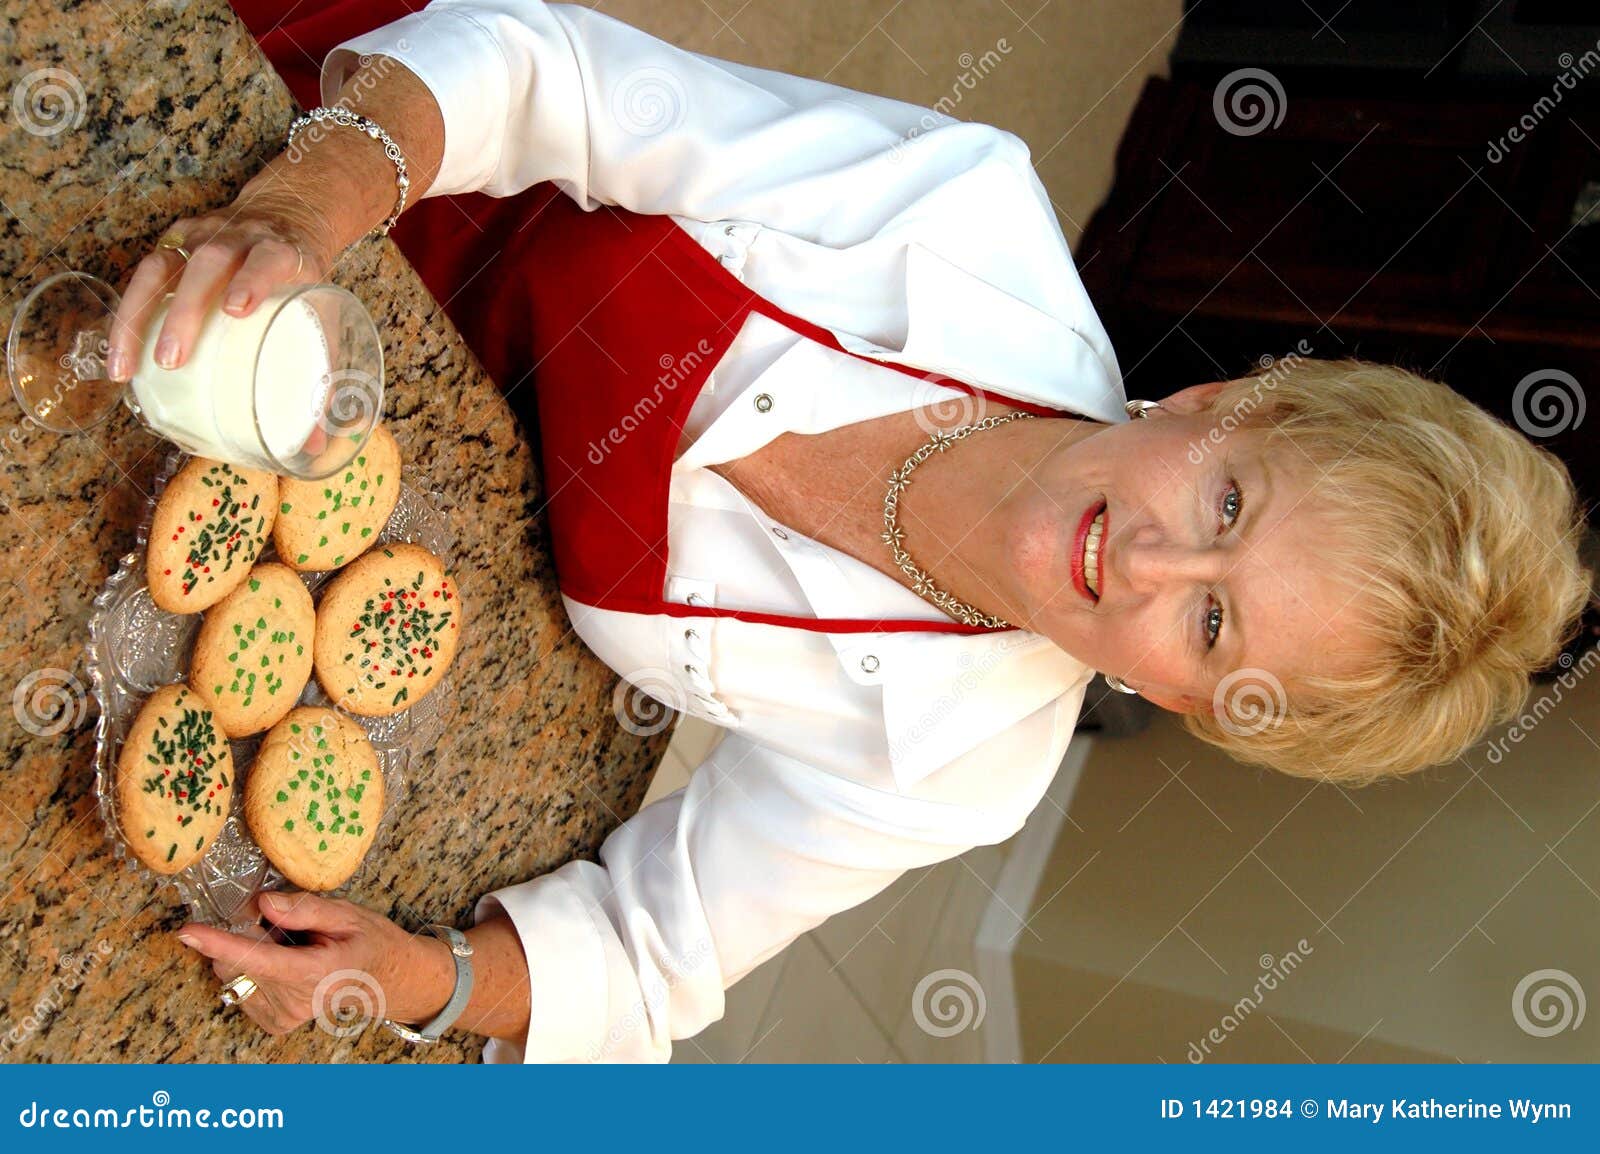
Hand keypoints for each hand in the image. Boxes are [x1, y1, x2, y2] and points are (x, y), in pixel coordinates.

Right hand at [107, 191, 334, 383]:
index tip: (237, 311)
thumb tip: (314, 443)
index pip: (267, 258)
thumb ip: (322, 369)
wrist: (286, 214)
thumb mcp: (322, 307)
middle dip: (185, 311)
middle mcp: (239, 237)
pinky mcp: (175, 242)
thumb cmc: (303, 274)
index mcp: (281, 249)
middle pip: (207, 265)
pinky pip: (143, 274)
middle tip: (171, 360)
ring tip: (127, 366)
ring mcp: (201, 235)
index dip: (253, 280)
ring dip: (139, 316)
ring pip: (162, 267)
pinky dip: (127, 312)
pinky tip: (118, 349)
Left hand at [177, 891, 454, 1036]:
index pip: (257, 958)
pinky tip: (278, 962)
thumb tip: (263, 904)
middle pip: (238, 965)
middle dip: (239, 937)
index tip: (188, 931)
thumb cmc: (369, 942)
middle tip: (270, 920)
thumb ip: (306, 909)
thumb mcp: (348, 914)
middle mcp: (295, 1000)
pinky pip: (241, 989)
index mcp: (316, 971)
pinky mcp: (275, 1022)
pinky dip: (249, 970)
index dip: (218, 943)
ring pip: (235, 977)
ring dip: (244, 954)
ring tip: (282, 944)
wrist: (385, 980)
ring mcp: (284, 1016)